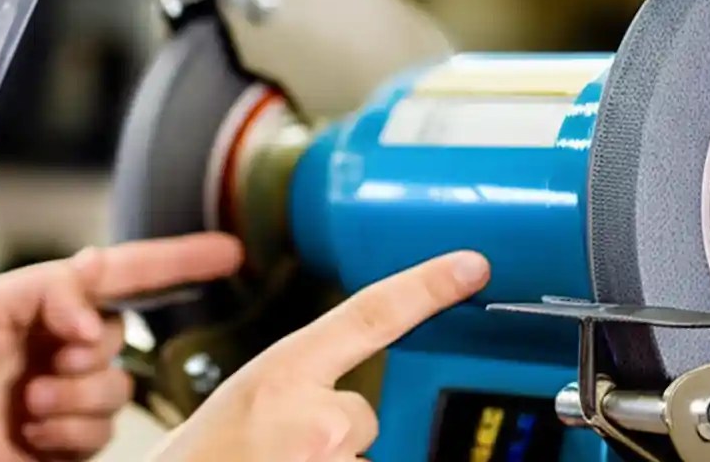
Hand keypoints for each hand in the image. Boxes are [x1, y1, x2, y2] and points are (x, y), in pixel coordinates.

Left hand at [0, 233, 242, 461]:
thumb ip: (53, 291)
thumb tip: (99, 314)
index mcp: (46, 304)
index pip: (127, 274)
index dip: (179, 262)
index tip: (229, 253)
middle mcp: (62, 348)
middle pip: (122, 336)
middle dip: (90, 348)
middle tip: (49, 356)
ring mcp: (66, 397)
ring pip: (117, 390)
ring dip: (77, 395)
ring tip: (29, 401)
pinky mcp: (67, 445)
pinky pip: (103, 433)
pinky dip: (70, 432)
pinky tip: (31, 432)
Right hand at [149, 251, 490, 461]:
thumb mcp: (239, 408)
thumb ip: (292, 392)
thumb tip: (338, 405)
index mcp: (282, 374)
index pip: (370, 314)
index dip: (426, 286)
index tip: (470, 266)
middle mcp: (318, 419)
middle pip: (363, 414)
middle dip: (333, 433)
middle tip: (280, 450)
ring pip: (359, 461)